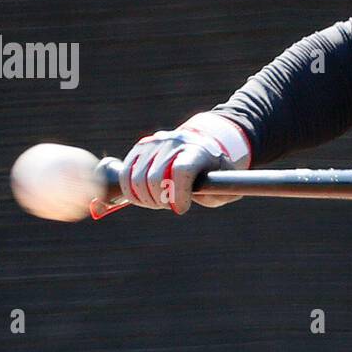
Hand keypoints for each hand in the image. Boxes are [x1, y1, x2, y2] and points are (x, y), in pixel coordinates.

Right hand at [119, 112, 250, 213]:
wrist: (202, 147)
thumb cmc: (214, 173)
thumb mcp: (225, 187)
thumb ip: (214, 196)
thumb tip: (181, 205)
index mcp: (199, 151)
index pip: (181, 171)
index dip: (177, 195)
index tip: (181, 209)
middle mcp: (175, 142)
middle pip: (155, 177)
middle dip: (161, 201)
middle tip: (171, 205)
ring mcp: (155, 142)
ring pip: (136, 178)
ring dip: (146, 199)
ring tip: (160, 202)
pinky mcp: (140, 147)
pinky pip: (126, 175)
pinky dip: (131, 192)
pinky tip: (144, 198)